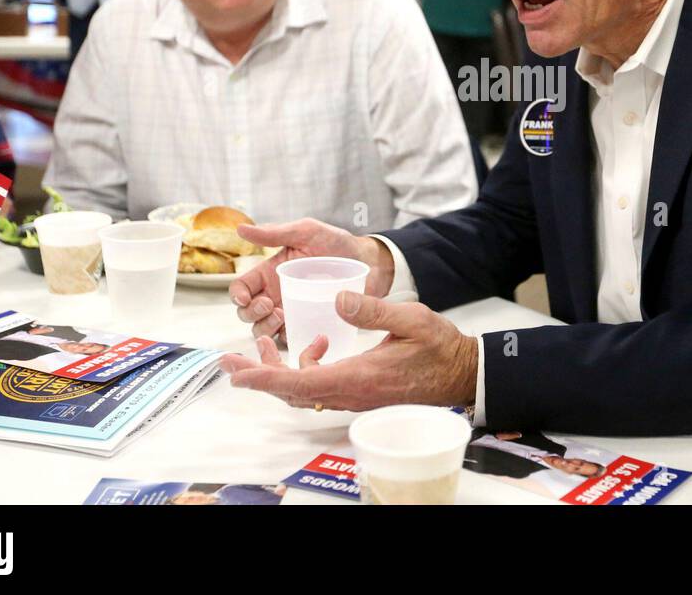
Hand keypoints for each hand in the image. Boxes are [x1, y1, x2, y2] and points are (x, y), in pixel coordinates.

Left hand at [221, 291, 478, 410]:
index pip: (299, 382)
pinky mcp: (360, 392)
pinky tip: (318, 344)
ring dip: (280, 372)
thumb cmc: (440, 348)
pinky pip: (321, 387)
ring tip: (265, 346)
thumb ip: (373, 309)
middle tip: (230, 362)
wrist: (461, 374)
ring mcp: (355, 395)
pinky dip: (307, 368)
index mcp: (358, 375)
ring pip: (304, 391)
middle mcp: (351, 392)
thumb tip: (338, 297)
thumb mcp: (410, 318)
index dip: (264, 378)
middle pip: (292, 391)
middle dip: (259, 376)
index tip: (237, 372)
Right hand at [229, 218, 394, 342]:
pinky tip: (297, 329)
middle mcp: (276, 295)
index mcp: (270, 273)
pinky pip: (290, 339)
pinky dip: (287, 339)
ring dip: (265, 328)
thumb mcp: (306, 232)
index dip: (237, 295)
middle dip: (251, 313)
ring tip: (281, 316)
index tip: (245, 298)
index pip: (241, 288)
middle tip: (269, 305)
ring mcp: (291, 312)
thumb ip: (275, 234)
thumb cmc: (336, 244)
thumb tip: (241, 229)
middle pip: (247, 314)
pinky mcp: (308, 325)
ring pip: (263, 331)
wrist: (369, 262)